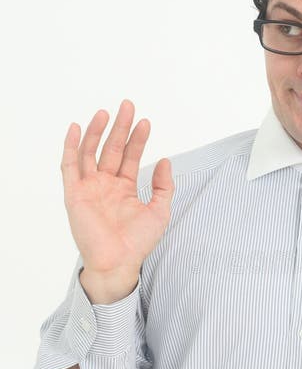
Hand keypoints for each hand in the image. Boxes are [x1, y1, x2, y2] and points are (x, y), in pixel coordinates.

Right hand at [61, 99, 173, 276]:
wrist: (119, 263)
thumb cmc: (137, 242)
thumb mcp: (160, 211)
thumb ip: (163, 186)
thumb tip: (165, 160)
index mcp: (123, 188)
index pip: (129, 156)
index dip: (137, 139)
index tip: (146, 122)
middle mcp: (105, 184)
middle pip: (111, 148)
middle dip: (119, 127)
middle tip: (127, 106)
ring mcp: (89, 188)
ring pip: (90, 152)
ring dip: (97, 132)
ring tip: (106, 112)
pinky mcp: (74, 193)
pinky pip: (69, 166)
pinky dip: (72, 146)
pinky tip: (77, 128)